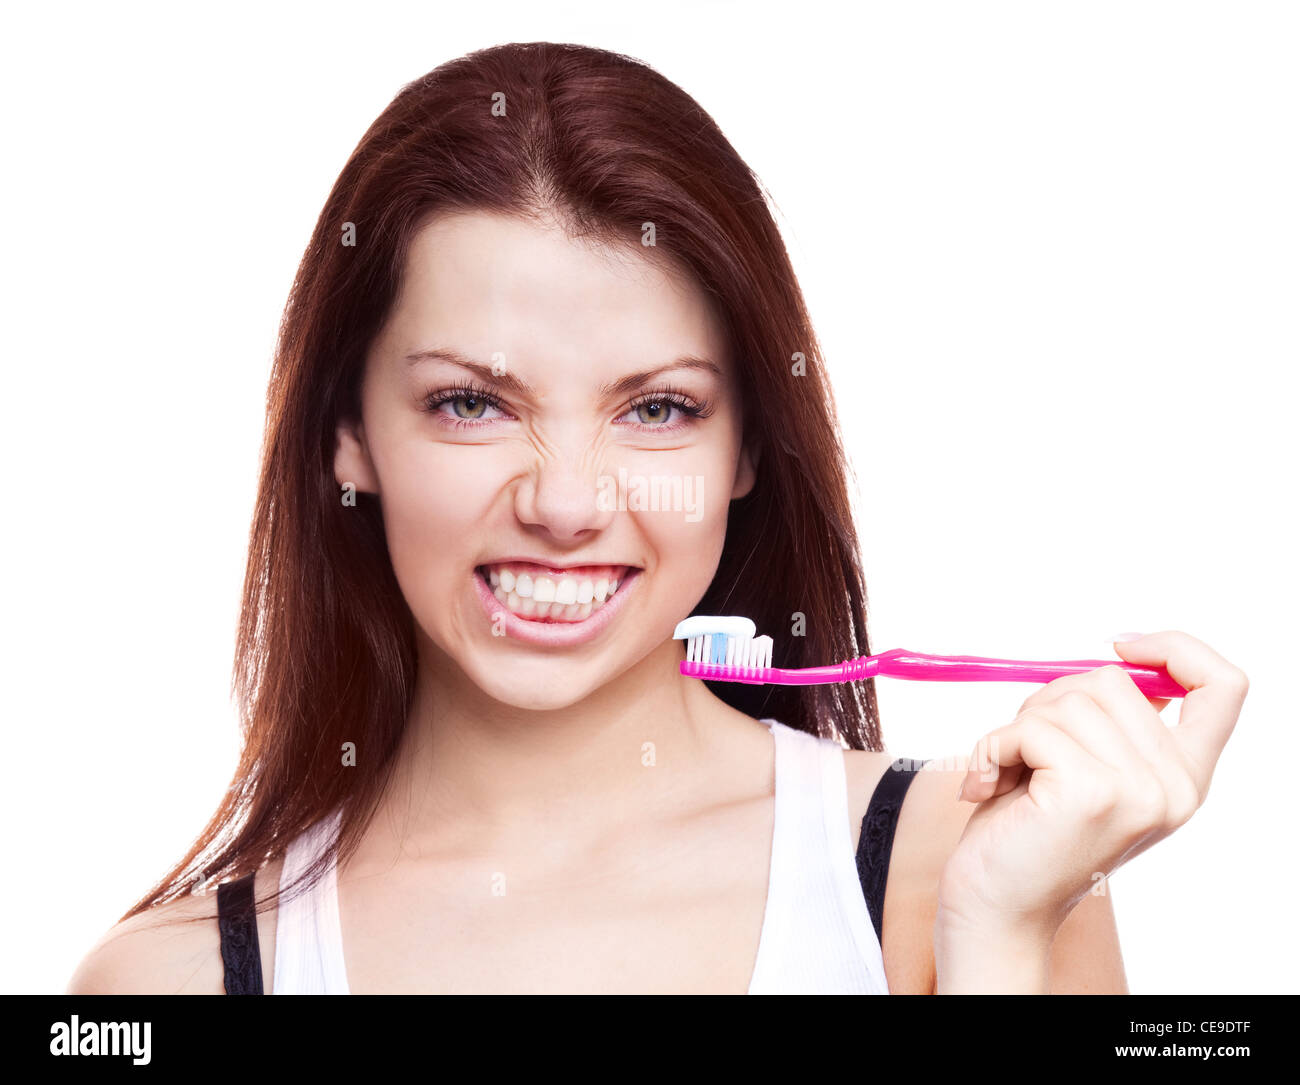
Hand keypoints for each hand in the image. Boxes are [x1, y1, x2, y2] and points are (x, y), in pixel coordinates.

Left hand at [936, 630, 1248, 942]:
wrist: (996, 906)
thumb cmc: (1027, 829)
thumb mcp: (1087, 767)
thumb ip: (1112, 721)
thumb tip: (1116, 653)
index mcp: (1183, 776)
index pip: (1224, 686)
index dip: (1177, 648)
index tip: (1123, 645)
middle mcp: (1175, 787)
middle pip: (1112, 680)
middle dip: (1050, 702)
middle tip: (1026, 752)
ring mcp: (1138, 791)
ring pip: (1066, 700)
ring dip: (1017, 729)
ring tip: (1010, 776)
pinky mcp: (1091, 793)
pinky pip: (1030, 728)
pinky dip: (994, 747)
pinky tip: (988, 787)